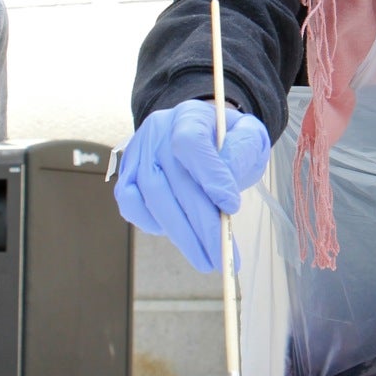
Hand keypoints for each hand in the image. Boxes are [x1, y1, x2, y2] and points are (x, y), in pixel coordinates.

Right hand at [114, 99, 270, 271]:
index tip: (232, 208)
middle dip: (201, 225)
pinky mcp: (126, 176)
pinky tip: (180, 236)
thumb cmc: (227, 141)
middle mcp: (157, 132)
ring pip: (152, 198)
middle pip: (173, 181)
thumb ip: (243, 152)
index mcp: (189, 116)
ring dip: (181, 235)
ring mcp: (137, 154)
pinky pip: (132, 205)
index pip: (190, 143)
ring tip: (206, 259)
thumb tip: (226, 190)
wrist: (202, 135)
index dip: (210, 176)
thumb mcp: (248, 137)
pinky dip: (153, 225)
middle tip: (222, 256)